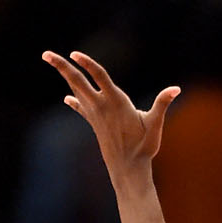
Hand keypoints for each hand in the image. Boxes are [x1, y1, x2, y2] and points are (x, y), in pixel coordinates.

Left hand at [43, 50, 179, 178]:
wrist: (128, 169)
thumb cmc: (144, 146)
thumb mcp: (155, 123)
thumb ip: (163, 103)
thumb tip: (176, 88)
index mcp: (116, 102)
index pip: (100, 77)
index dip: (88, 64)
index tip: (74, 54)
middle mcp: (101, 106)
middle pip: (77, 81)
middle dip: (61, 66)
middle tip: (45, 54)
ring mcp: (95, 115)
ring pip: (77, 90)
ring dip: (65, 76)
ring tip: (54, 63)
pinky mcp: (95, 124)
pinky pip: (82, 108)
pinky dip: (75, 101)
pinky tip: (67, 98)